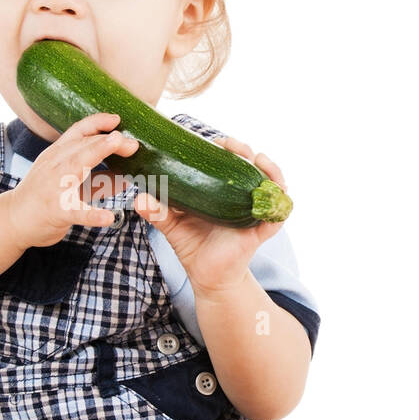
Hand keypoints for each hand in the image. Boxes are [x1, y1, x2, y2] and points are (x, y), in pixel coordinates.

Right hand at [5, 112, 140, 249]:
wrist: (14, 219)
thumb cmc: (45, 197)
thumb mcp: (72, 183)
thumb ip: (100, 179)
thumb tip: (127, 177)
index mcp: (58, 155)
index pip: (78, 132)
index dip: (97, 123)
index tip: (117, 118)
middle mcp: (55, 166)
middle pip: (81, 147)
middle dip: (106, 142)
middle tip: (132, 143)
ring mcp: (54, 188)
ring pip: (75, 169)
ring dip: (96, 158)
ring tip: (118, 156)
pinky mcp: (56, 212)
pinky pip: (75, 212)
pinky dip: (92, 215)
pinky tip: (109, 217)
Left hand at [133, 136, 288, 295]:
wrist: (207, 278)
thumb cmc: (192, 247)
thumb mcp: (172, 227)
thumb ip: (156, 212)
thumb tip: (138, 197)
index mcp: (222, 190)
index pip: (229, 160)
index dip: (227, 147)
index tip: (214, 140)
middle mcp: (242, 197)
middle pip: (251, 164)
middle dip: (243, 149)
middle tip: (227, 144)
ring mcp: (254, 212)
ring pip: (271, 182)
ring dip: (267, 167)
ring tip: (255, 158)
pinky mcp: (261, 230)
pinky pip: (278, 212)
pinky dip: (279, 198)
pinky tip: (273, 187)